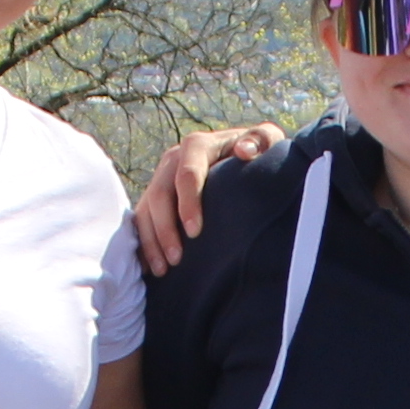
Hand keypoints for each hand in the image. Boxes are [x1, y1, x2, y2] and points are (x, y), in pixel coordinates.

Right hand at [131, 125, 276, 271]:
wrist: (243, 153)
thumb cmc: (258, 150)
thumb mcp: (266, 139)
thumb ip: (260, 139)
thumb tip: (243, 151)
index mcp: (197, 145)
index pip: (187, 174)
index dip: (187, 203)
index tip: (194, 232)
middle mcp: (172, 159)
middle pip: (160, 194)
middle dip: (165, 229)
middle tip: (177, 259)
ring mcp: (161, 177)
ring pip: (146, 209)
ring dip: (152, 241)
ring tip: (163, 269)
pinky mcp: (156, 195)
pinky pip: (143, 219)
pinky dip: (146, 243)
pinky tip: (153, 266)